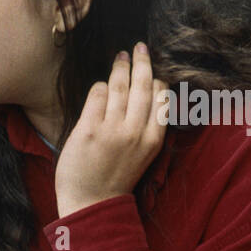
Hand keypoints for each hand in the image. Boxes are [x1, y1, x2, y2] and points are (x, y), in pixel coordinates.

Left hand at [55, 42, 169, 216]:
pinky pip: (97, 96)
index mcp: (153, 139)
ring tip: (121, 56)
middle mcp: (135, 132)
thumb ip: (145, 128)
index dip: (158, 80)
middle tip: (140, 47)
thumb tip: (146, 97)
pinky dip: (100, 87)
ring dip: (121, 67)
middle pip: (143, 86)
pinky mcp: (88, 130)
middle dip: (143, 62)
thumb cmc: (115, 179)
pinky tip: (101, 85)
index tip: (155, 70)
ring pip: (120, 87)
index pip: (162, 99)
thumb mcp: (142, 155)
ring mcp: (112, 130)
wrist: (91, 204)